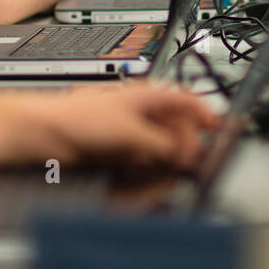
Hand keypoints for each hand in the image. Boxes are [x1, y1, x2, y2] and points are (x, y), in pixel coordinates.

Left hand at [27, 83, 219, 168]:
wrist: (47, 132)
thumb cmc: (79, 117)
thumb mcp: (130, 132)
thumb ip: (161, 144)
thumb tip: (185, 154)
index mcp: (147, 96)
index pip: (186, 101)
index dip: (205, 114)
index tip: (221, 129)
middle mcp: (141, 112)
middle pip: (177, 126)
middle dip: (188, 142)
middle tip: (195, 160)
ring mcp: (131, 131)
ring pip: (163, 144)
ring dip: (171, 156)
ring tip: (178, 169)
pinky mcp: (120, 149)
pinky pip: (146, 158)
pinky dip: (153, 165)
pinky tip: (154, 172)